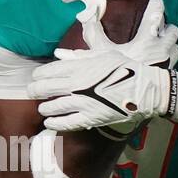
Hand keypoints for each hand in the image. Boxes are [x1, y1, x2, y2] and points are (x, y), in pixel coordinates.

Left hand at [29, 49, 171, 131]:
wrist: (144, 89)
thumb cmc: (125, 69)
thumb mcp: (103, 55)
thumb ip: (79, 56)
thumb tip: (58, 54)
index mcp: (79, 67)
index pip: (47, 71)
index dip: (38, 75)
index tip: (36, 77)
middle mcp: (76, 85)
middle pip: (45, 88)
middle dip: (35, 90)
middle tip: (33, 92)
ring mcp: (82, 103)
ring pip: (53, 106)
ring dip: (44, 108)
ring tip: (43, 108)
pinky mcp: (90, 118)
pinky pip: (66, 123)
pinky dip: (54, 123)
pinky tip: (49, 122)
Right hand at [57, 0, 177, 67]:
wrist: (138, 100)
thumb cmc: (120, 76)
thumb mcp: (101, 55)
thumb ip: (92, 37)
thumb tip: (78, 28)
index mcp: (146, 39)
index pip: (156, 13)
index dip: (156, 4)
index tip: (155, 0)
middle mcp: (161, 48)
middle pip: (172, 30)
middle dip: (166, 27)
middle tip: (158, 29)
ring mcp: (168, 62)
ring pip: (176, 47)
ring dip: (171, 45)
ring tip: (161, 46)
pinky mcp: (171, 76)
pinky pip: (175, 64)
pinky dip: (170, 61)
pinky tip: (161, 65)